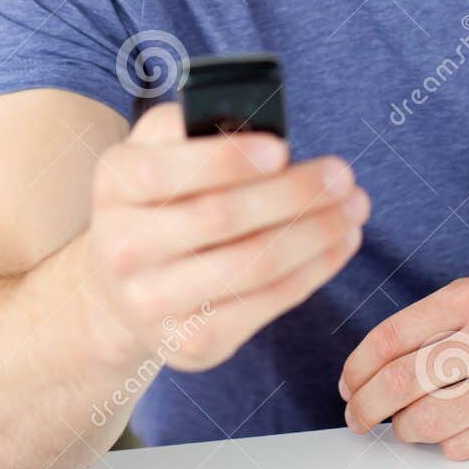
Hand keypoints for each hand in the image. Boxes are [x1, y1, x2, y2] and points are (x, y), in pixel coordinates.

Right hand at [85, 102, 369, 373]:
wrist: (122, 288)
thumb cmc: (161, 199)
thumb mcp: (159, 150)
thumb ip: (196, 126)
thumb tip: (267, 130)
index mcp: (114, 183)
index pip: (164, 169)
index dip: (226, 159)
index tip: (281, 149)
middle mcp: (121, 247)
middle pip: (220, 217)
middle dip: (293, 194)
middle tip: (342, 175)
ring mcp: (151, 302)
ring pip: (251, 265)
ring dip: (316, 234)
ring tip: (354, 208)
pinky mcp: (188, 343)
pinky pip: (264, 305)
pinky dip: (313, 272)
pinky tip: (340, 245)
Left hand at [338, 269, 468, 458]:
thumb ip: (438, 319)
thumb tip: (372, 364)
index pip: (391, 337)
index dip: (357, 367)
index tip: (347, 384)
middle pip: (399, 384)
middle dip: (365, 408)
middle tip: (358, 418)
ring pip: (427, 423)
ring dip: (406, 431)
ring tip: (407, 426)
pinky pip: (466, 448)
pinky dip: (450, 446)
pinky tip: (453, 434)